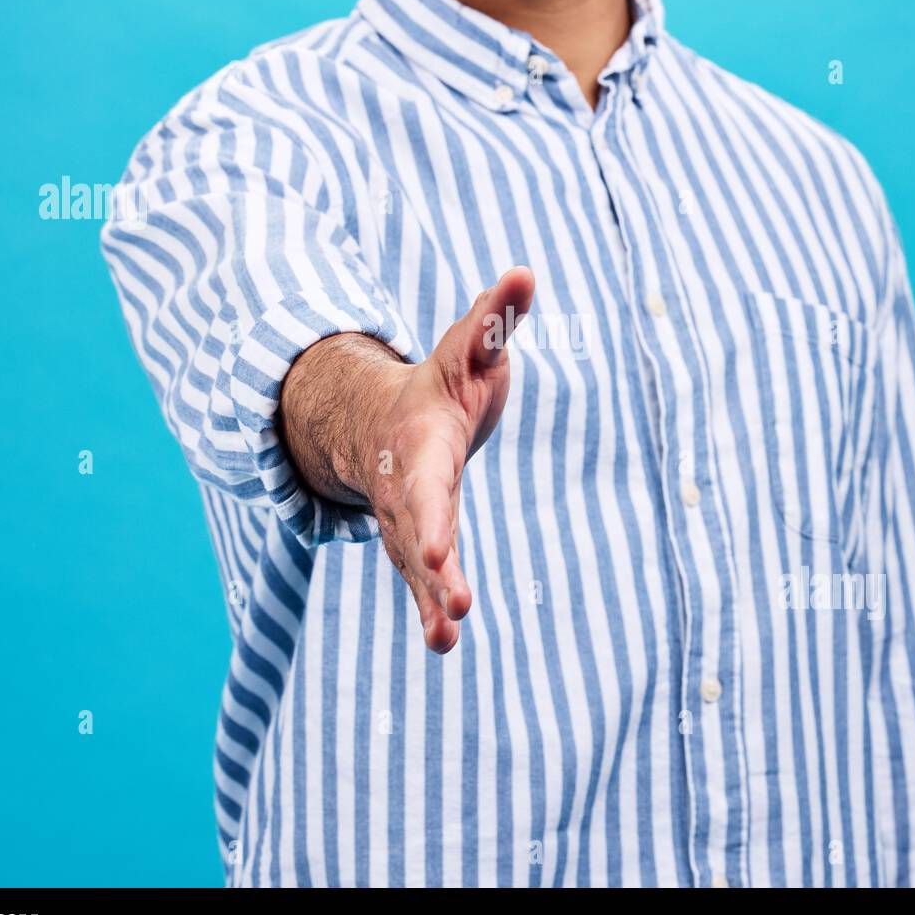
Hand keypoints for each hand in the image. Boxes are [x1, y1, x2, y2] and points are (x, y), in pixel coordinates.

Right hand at [356, 267, 534, 653]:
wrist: (390, 417)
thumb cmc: (443, 380)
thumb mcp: (469, 346)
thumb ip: (494, 317)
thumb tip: (524, 270)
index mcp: (423, 440)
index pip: (429, 481)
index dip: (435, 513)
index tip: (443, 549)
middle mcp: (410, 485)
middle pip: (420, 529)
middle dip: (434, 564)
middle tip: (456, 604)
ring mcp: (411, 518)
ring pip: (416, 561)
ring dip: (432, 598)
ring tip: (446, 639)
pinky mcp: (423, 540)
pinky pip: (424, 578)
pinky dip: (431, 607)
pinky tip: (443, 643)